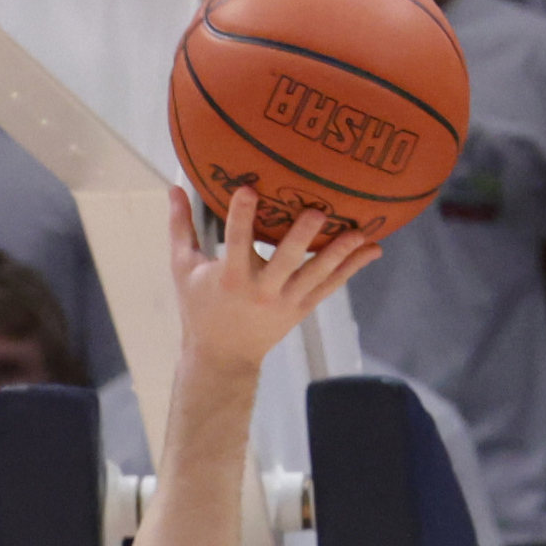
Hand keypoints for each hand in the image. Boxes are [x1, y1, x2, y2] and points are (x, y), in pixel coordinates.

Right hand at [169, 184, 380, 376]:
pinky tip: (372, 249)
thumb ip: (180, 227)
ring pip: (316, 275)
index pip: (235, 243)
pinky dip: (352, 269)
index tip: (248, 189)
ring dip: (339, 254)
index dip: (241, 217)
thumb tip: (173, 186)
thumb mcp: (183, 269)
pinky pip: (330, 286)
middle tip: (317, 212)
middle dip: (300, 238)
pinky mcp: (302, 308)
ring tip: (359, 232)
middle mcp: (261, 291)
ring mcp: (286, 301)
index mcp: (230, 278)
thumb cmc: (200, 309)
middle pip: (284, 261)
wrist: (223, 358)